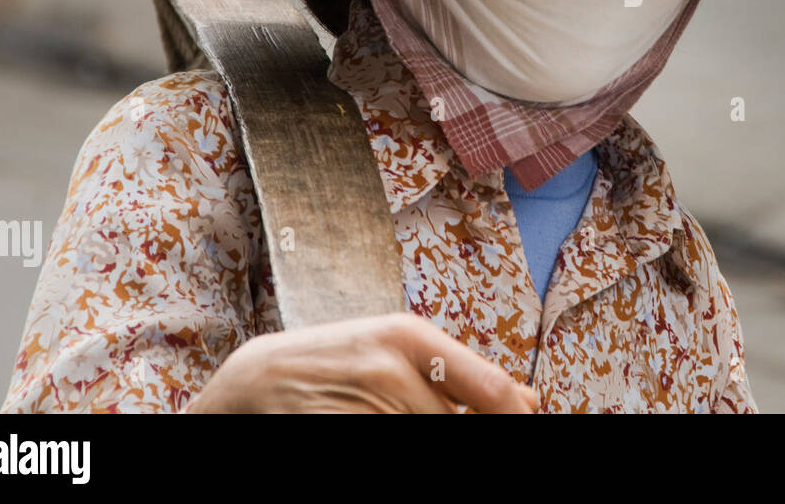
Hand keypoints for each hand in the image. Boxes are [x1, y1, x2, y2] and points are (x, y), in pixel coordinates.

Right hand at [184, 313, 539, 412]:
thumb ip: (461, 374)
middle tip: (425, 415)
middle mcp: (390, 371)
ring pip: (428, 435)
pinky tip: (372, 425)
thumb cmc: (337, 362)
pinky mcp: (341, 432)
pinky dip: (392, 440)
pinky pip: (390, 445)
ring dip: (421, 432)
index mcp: (409, 338)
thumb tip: (530, 399)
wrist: (253, 383)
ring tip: (389, 414)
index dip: (516, 416)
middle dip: (464, 430)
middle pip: (455, 422)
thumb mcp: (398, 352)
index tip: (529, 421)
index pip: (491, 389)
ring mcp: (363, 408)